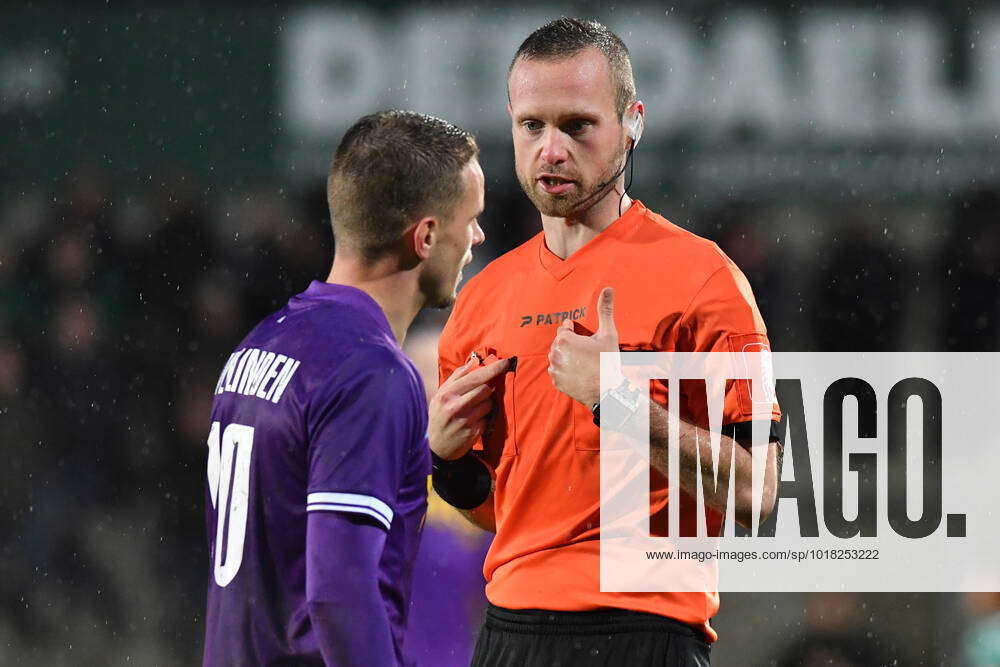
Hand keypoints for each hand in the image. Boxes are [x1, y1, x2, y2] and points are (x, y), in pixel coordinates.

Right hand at [428, 356, 509, 460]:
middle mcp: (455, 406)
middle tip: (479, 395)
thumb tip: (474, 360)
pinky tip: (474, 422)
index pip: (475, 377)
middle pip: (485, 389)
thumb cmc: (439, 416)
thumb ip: (458, 376)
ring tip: (474, 410)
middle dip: (487, 390)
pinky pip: (489, 418)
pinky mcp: (473, 433)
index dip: (493, 369)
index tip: (505, 362)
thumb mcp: (441, 394)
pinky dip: (485, 418)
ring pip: (489, 404)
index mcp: (447, 394)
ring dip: (486, 405)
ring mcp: (465, 420)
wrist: (435, 447)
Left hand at [548, 287, 621, 407]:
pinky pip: (558, 370)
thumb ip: (605, 310)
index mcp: (564, 340)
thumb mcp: (608, 334)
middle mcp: (555, 353)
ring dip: (568, 356)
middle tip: (587, 352)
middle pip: (560, 342)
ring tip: (584, 362)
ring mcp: (554, 369)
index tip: (585, 339)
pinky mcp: (556, 381)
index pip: (565, 327)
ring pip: (559, 356)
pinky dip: (566, 369)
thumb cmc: (607, 362)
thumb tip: (608, 288)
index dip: (576, 331)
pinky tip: (579, 372)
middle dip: (571, 344)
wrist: (607, 391)